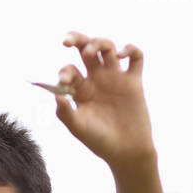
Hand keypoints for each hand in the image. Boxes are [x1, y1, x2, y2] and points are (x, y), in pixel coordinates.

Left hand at [41, 32, 156, 169]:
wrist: (126, 152)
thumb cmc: (100, 142)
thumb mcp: (79, 128)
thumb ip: (65, 112)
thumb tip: (56, 94)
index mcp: (80, 90)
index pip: (69, 70)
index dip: (64, 72)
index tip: (63, 82)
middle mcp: (97, 80)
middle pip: (86, 49)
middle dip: (76, 39)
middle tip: (67, 41)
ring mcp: (115, 78)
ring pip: (108, 48)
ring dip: (99, 42)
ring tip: (92, 50)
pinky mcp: (134, 82)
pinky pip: (136, 58)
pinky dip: (131, 49)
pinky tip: (121, 54)